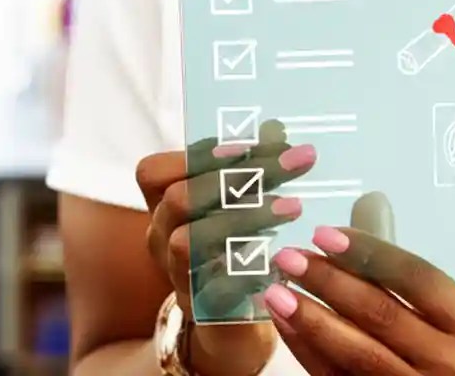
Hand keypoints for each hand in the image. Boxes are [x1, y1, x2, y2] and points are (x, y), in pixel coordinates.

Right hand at [136, 119, 315, 374]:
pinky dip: (248, 271)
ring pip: (190, 240)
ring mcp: (178, 278)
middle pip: (180, 198)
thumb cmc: (240, 250)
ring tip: (295, 207)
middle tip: (299, 161)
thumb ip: (255, 170)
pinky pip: (214, 289)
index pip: (154, 172)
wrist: (232, 327)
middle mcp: (162, 241)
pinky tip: (283, 258)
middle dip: (241, 175)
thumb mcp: (243, 206)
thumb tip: (280, 128)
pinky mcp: (204, 311)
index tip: (254, 143)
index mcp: (166, 208)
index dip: (199, 154)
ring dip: (245, 217)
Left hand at [257, 226, 454, 374]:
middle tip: (290, 258)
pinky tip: (283, 322)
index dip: (371, 253)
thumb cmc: (438, 346)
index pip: (419, 279)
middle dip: (330, 282)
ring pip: (356, 352)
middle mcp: (449, 364)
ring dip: (311, 317)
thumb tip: (366, 203)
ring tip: (276, 289)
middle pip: (382, 313)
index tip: (325, 234)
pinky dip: (306, 348)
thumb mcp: (435, 310)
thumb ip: (397, 268)